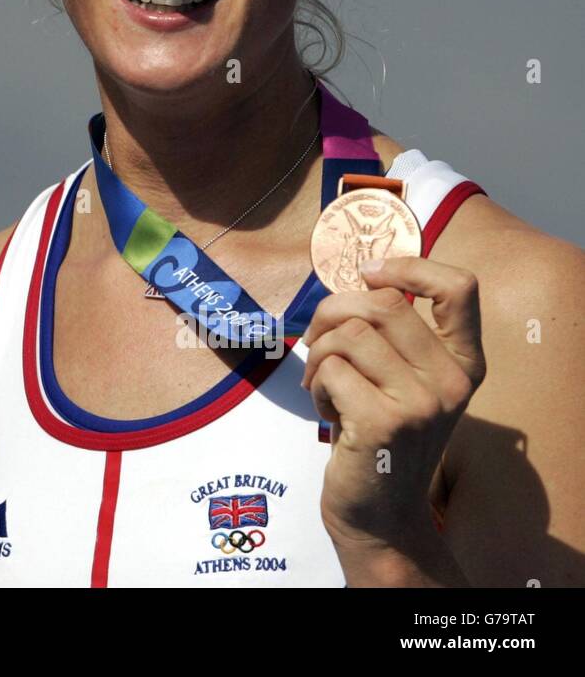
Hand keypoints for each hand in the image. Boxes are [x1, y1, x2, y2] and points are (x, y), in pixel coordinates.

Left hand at [301, 256, 484, 550]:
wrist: (380, 515)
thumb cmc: (379, 435)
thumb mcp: (404, 382)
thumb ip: (395, 334)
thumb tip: (357, 275)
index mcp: (464, 363)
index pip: (459, 288)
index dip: (409, 266)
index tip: (370, 274)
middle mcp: (452, 381)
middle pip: (381, 303)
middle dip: (332, 313)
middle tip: (319, 343)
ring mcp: (421, 403)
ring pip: (348, 333)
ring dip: (319, 354)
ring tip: (324, 384)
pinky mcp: (383, 422)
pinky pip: (330, 368)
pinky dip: (315, 383)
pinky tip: (328, 410)